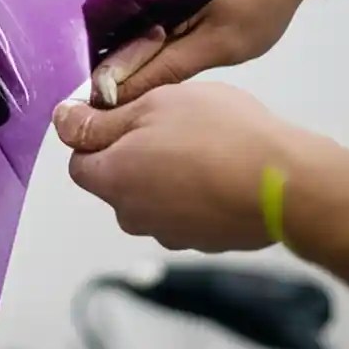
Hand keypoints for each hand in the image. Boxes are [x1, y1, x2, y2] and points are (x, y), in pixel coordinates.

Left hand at [52, 82, 331, 252]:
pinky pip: (187, 211)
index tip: (126, 113)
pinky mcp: (205, 243)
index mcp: (112, 180)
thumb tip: (62, 122)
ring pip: (153, 196)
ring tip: (204, 145)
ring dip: (166, 173)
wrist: (285, 183)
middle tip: (171, 123)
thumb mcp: (152, 105)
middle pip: (116, 181)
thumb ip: (101, 119)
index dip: (97, 134)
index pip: (80, 162)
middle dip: (134, 153)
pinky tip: (223, 170)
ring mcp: (170, 235)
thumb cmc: (217, 134)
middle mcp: (133, 217)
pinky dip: (196, 192)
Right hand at [86, 0, 307, 106]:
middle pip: (112, 4)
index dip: (105, 54)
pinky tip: (189, 4)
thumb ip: (160, 70)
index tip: (127, 78)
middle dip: (129, 35)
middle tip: (164, 57)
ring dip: (143, 15)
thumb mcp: (217, 45)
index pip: (97, 21)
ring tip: (182, 30)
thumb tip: (111, 95)